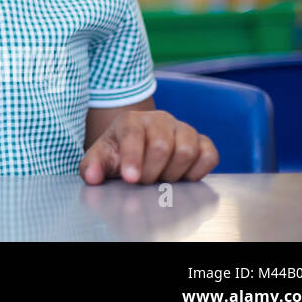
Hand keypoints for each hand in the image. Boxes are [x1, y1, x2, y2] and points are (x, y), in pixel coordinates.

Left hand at [79, 109, 217, 184]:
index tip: (130, 179)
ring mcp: (183, 129)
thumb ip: (92, 167)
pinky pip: (209, 155)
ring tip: (160, 179)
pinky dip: (198, 171)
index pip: (133, 135)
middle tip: (143, 182)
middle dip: (151, 172)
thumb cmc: (119, 155)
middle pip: (162, 145)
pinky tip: (182, 177)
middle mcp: (159, 119)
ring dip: (173, 173)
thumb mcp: (100, 159)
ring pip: (187, 150)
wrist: (139, 150)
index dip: (132, 158)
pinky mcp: (202, 141)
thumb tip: (92, 177)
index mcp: (131, 120)